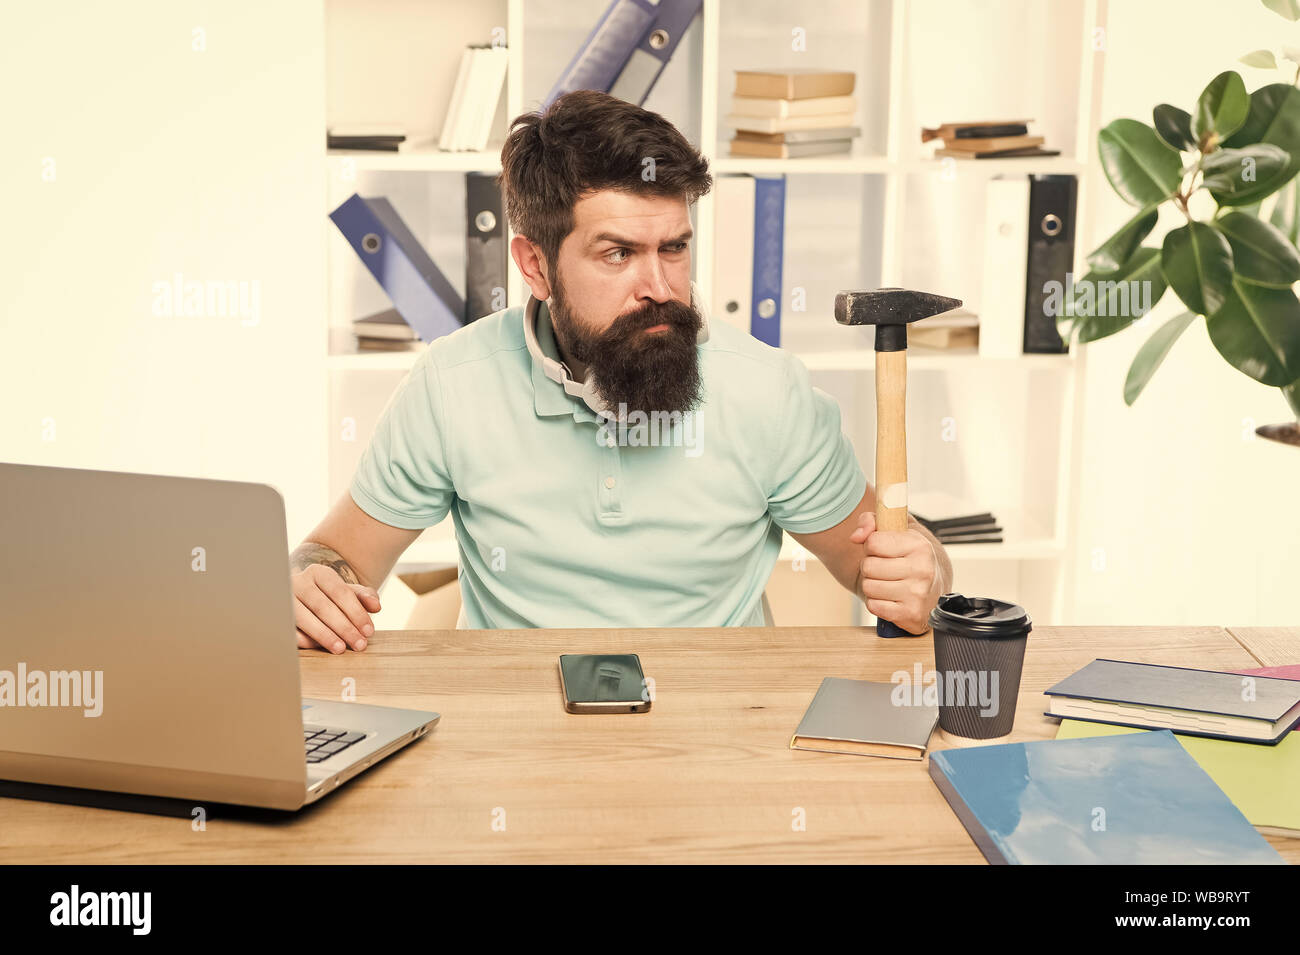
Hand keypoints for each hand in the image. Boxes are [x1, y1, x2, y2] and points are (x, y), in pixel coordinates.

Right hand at [291, 564, 380, 652]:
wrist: (298, 597)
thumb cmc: (328, 597)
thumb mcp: (346, 592)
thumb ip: (364, 597)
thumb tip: (376, 606)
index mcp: (318, 573)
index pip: (340, 592)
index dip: (356, 613)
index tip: (369, 631)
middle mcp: (298, 582)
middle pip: (323, 606)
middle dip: (344, 627)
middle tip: (359, 644)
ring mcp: (283, 599)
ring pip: (304, 617)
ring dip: (324, 634)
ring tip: (340, 648)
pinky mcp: (275, 616)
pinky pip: (288, 629)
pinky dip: (303, 638)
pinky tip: (318, 647)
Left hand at [849, 511, 939, 634]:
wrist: (935, 587)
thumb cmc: (910, 556)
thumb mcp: (896, 531)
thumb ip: (870, 521)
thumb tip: (856, 536)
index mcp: (919, 545)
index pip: (873, 542)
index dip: (871, 545)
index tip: (883, 549)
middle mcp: (922, 569)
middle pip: (868, 566)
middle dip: (870, 567)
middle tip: (884, 568)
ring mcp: (918, 594)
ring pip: (869, 587)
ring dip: (872, 585)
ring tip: (888, 582)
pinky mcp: (911, 614)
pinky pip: (874, 606)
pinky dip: (876, 603)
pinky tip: (890, 597)